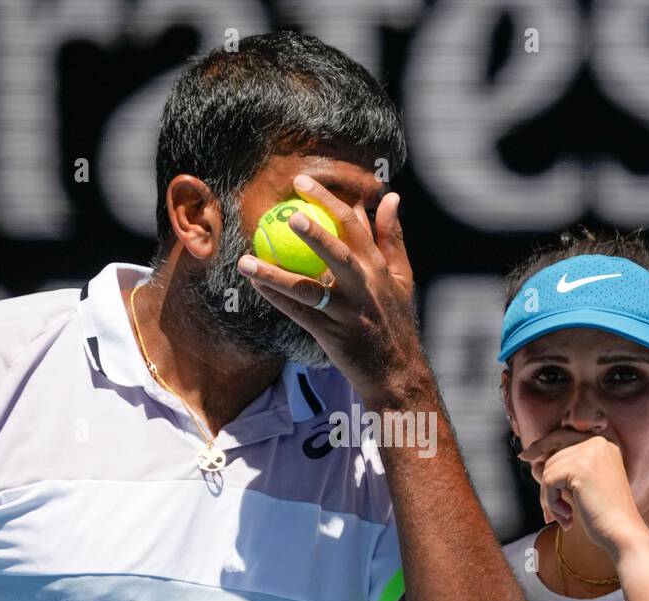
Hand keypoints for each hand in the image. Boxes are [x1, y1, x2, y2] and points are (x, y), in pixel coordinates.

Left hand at [238, 174, 426, 407]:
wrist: (397, 371)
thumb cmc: (395, 319)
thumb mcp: (402, 276)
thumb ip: (392, 236)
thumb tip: (390, 196)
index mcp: (379, 267)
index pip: (354, 225)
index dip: (328, 200)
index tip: (302, 181)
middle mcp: (365, 287)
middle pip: (337, 252)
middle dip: (312, 230)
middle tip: (283, 212)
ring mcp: (348, 312)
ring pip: (309, 289)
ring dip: (275, 273)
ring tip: (246, 258)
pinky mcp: (333, 335)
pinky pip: (299, 314)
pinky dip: (277, 299)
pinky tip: (255, 285)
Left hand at [517, 429, 648, 557]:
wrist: (622, 532)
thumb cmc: (604, 514)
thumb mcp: (579, 487)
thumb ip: (559, 472)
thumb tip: (532, 462)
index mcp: (604, 444)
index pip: (563, 435)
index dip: (542, 445)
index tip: (525, 456)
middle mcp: (599, 443)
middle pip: (553, 455)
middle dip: (546, 484)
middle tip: (547, 511)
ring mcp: (590, 453)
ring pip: (548, 470)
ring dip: (550, 498)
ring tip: (565, 516)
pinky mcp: (581, 467)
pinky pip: (549, 481)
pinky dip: (552, 502)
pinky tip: (567, 516)